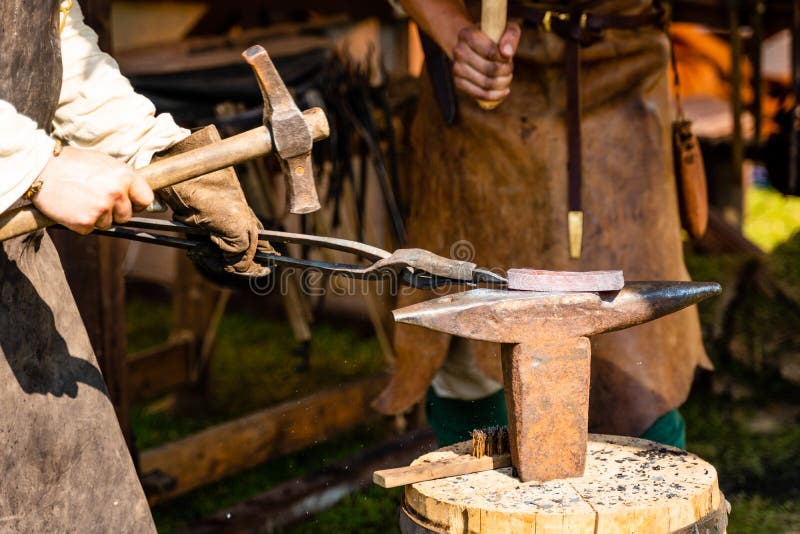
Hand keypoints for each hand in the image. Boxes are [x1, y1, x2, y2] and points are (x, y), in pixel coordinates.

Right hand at [32, 146, 152, 233]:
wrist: (39, 168)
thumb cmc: (71, 163)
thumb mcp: (103, 162)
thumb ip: (122, 178)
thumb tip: (138, 194)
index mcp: (124, 175)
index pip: (146, 199)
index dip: (137, 203)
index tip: (130, 204)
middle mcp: (117, 192)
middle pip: (126, 215)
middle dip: (114, 211)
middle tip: (95, 199)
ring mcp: (102, 208)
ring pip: (108, 224)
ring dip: (97, 217)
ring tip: (80, 200)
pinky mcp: (86, 222)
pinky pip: (90, 229)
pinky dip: (81, 223)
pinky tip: (72, 208)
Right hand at [452, 22, 521, 100]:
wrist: (474, 46)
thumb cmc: (493, 37)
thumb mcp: (505, 29)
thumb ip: (510, 36)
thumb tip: (507, 53)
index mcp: (467, 34)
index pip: (490, 52)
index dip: (504, 58)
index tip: (508, 57)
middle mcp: (458, 51)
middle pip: (489, 70)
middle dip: (505, 71)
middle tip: (510, 69)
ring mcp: (456, 68)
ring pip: (486, 84)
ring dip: (502, 83)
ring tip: (507, 77)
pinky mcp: (458, 82)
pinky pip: (479, 94)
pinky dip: (495, 95)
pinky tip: (504, 91)